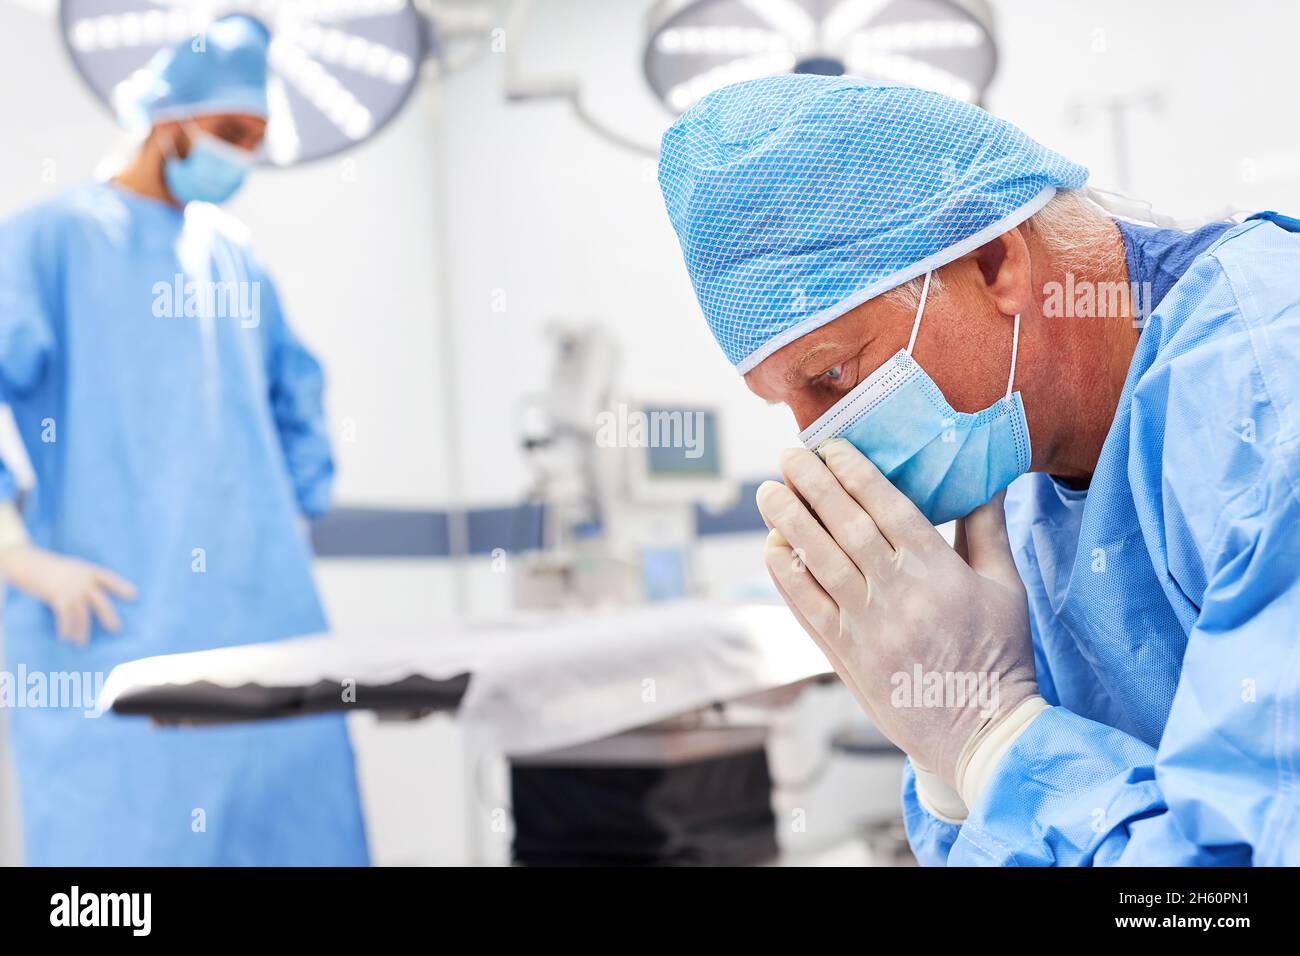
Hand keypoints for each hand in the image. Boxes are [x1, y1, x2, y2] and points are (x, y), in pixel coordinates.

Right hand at [0, 545, 137, 645]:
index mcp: (87, 570)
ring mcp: (71, 587)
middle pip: (101, 600)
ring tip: (82, 644)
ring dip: (82, 630)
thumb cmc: (47, 567)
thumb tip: (89, 595)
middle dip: (109, 616)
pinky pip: (66, 615)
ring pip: (83, 613)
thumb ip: (81, 578)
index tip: (134, 595)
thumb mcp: (69, 567)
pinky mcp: (58, 595)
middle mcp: (83, 579)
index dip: (121, 586)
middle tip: (116, 630)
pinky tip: (65, 637)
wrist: (27, 562)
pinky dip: (66, 627)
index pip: (108, 578)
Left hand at [757, 440, 1037, 790]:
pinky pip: (807, 608)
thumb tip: (988, 479)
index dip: (855, 474)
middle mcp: (900, 594)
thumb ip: (987, 530)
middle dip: (813, 485)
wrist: (982, 732)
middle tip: (788, 455)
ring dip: (789, 523)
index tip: (832, 448)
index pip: (888, 508)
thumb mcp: (1007, 587)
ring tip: (767, 493)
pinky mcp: (848, 656)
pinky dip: (786, 576)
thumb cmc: (1000, 655)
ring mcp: (869, 627)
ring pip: (820, 562)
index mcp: (940, 571)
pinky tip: (771, 548)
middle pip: (847, 527)